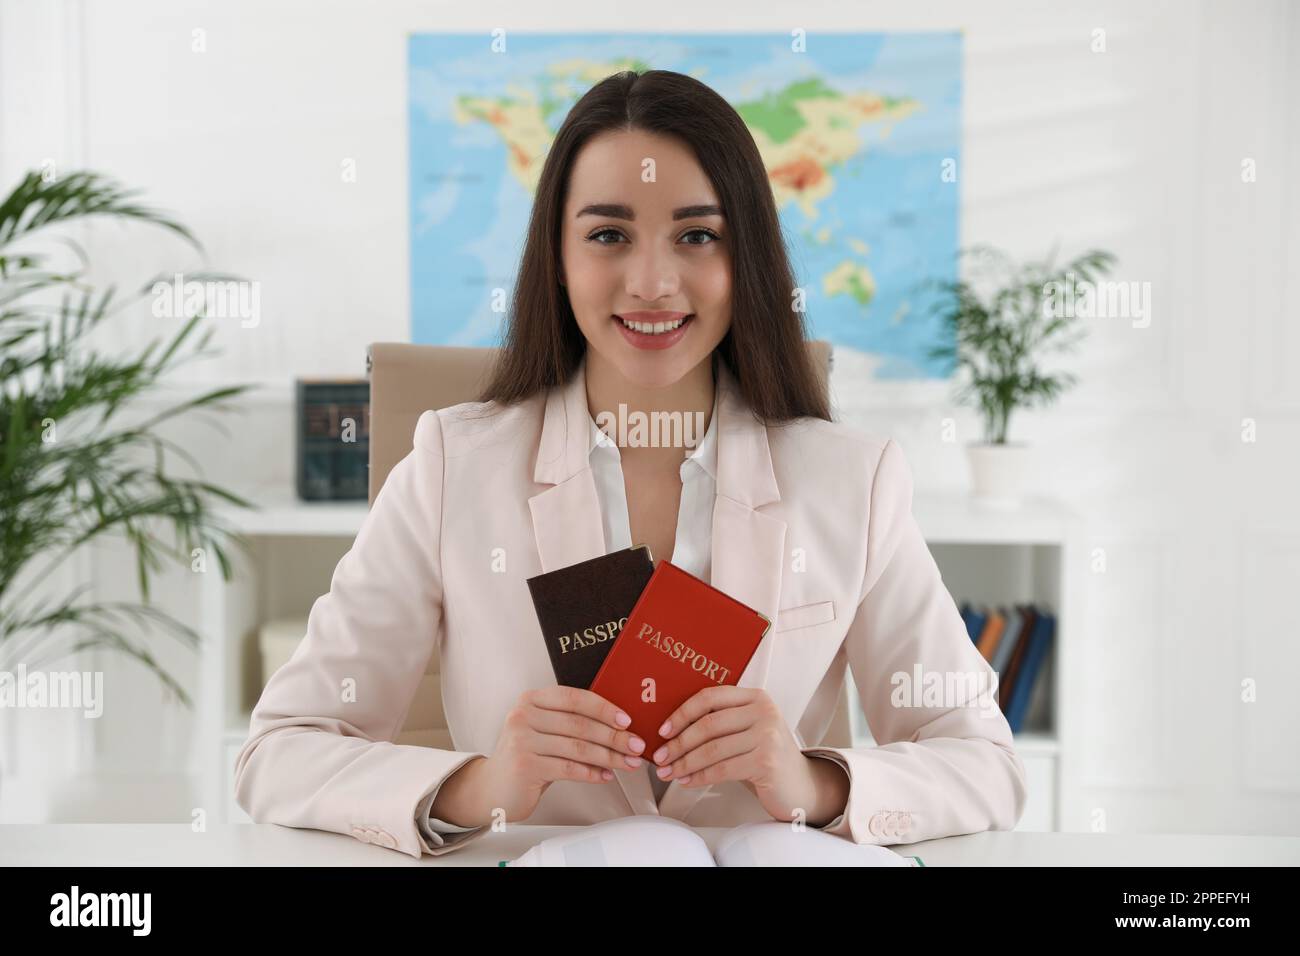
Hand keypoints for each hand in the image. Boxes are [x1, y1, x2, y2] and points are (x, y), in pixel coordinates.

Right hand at [432, 685, 645, 825]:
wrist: (491, 788)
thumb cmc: (525, 756)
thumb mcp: (543, 730)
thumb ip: (570, 722)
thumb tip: (617, 724)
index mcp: (531, 699)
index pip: (575, 698)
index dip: (604, 708)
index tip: (627, 720)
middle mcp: (523, 715)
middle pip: (580, 724)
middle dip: (614, 736)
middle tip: (636, 745)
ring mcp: (522, 740)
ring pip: (577, 747)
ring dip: (609, 756)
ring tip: (628, 763)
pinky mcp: (525, 765)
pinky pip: (568, 768)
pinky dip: (592, 773)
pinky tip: (605, 776)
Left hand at [650, 686, 839, 824]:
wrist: (800, 785)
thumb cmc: (766, 757)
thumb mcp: (748, 729)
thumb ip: (721, 722)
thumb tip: (672, 730)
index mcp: (756, 697)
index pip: (710, 696)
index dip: (682, 712)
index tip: (663, 730)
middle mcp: (764, 711)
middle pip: (708, 724)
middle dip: (678, 743)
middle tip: (660, 757)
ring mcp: (768, 736)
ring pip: (712, 749)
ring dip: (685, 763)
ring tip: (669, 772)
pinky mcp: (767, 761)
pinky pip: (722, 769)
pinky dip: (700, 777)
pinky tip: (688, 781)